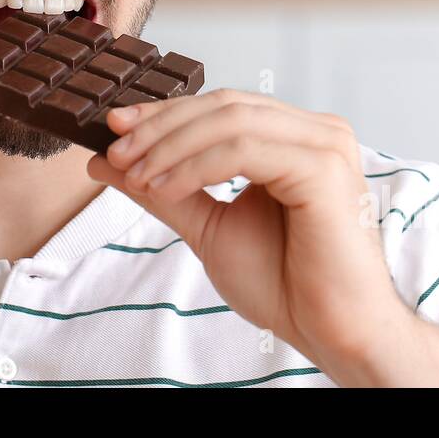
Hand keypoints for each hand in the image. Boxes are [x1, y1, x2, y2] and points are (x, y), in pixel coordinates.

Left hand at [88, 89, 411, 375]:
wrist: (330, 332)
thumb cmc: (286, 284)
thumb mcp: (209, 226)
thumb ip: (165, 188)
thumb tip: (108, 161)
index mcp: (295, 138)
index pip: (221, 107)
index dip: (164, 113)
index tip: (113, 129)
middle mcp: (316, 132)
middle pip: (224, 105)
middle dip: (161, 126)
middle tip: (115, 151)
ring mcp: (325, 145)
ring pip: (231, 121)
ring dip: (171, 145)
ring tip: (135, 175)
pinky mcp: (323, 168)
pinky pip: (244, 151)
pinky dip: (196, 165)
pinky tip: (165, 186)